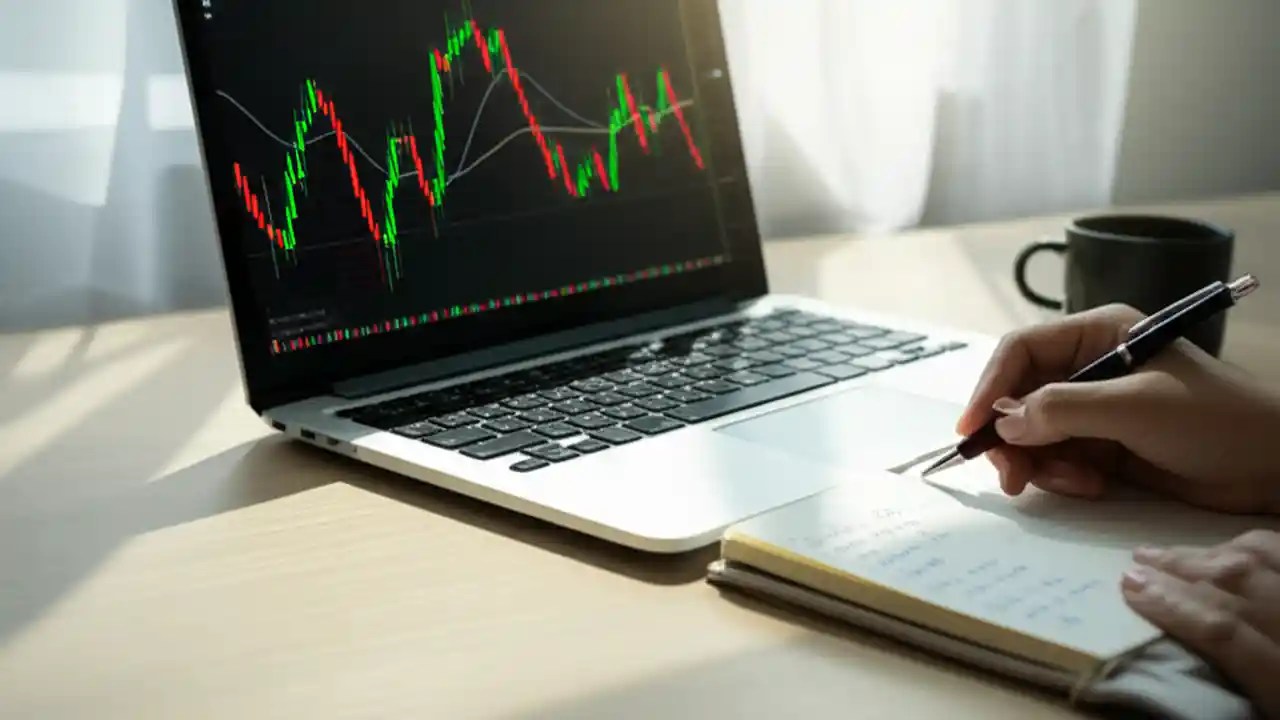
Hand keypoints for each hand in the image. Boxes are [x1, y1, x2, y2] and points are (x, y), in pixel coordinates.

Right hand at [957, 304, 1279, 512]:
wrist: (1274, 467)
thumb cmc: (1214, 421)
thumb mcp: (1135, 408)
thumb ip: (1063, 410)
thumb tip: (1002, 423)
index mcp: (1098, 336)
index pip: (1021, 351)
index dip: (989, 387)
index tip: (971, 429)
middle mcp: (1090, 367)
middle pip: (1019, 397)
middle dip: (1012, 437)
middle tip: (1013, 477)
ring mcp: (1096, 409)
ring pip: (1034, 434)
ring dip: (1041, 463)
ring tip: (1075, 483)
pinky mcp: (1105, 447)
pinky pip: (1058, 459)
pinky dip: (1064, 476)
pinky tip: (1092, 486)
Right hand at [1123, 531, 1279, 715]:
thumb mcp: (1273, 716)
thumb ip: (1242, 688)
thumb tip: (1183, 658)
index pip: (1226, 633)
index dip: (1172, 607)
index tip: (1128, 587)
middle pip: (1243, 587)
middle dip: (1183, 570)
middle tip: (1137, 560)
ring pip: (1273, 561)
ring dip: (1217, 552)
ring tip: (1174, 552)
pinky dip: (1267, 547)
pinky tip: (1241, 548)